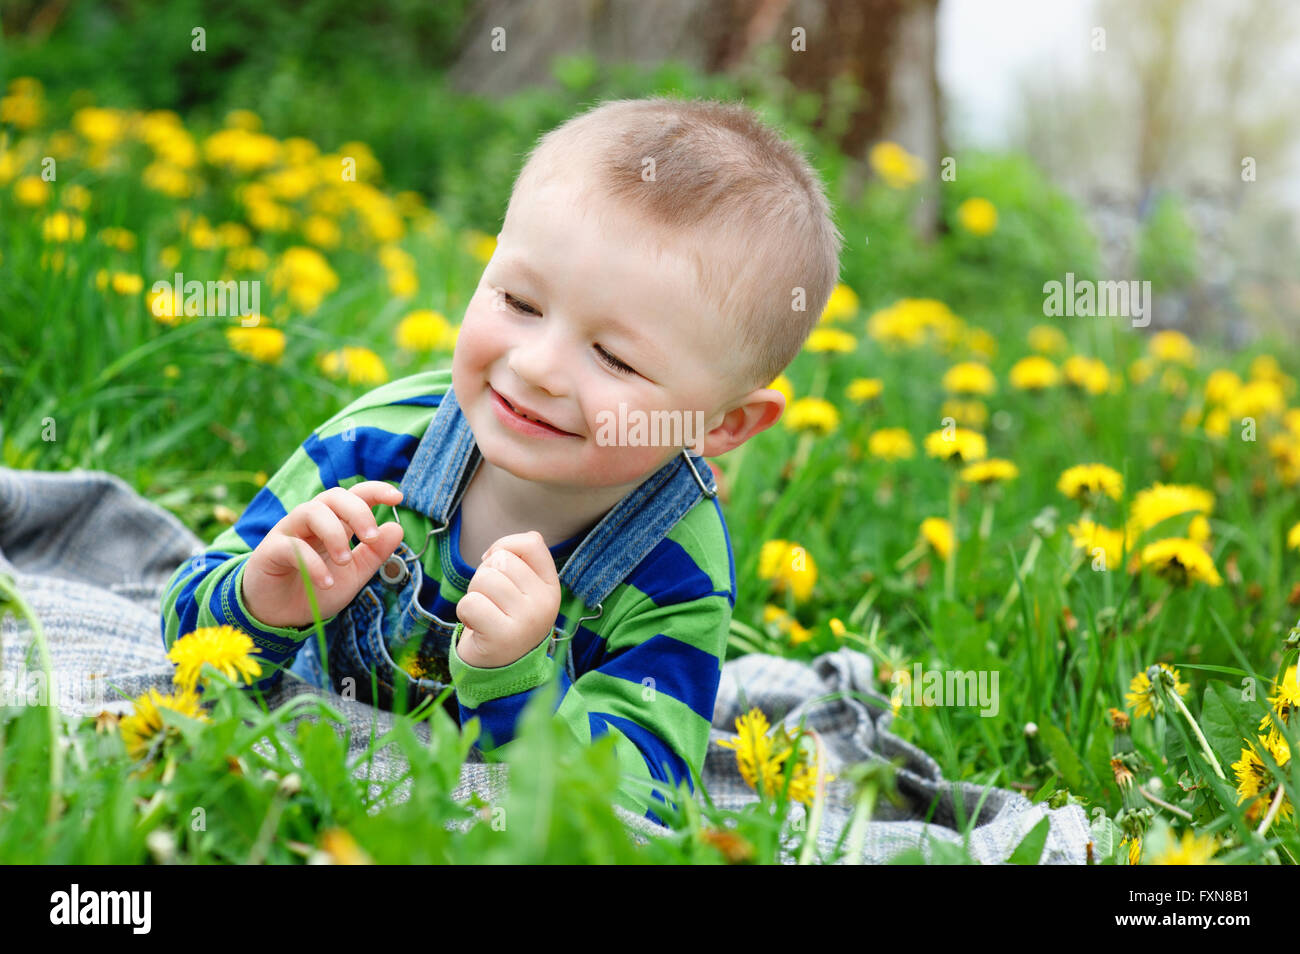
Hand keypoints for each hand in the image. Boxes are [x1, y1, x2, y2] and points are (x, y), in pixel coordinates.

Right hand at [242, 482, 405, 627]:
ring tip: (345, 561)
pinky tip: (325, 582)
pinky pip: (292, 546)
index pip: (354, 496)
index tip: (398, 497)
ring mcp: (288, 532)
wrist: (280, 617)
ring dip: (334, 534)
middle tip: (372, 537)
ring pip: (311, 512)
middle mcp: (311, 521)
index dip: (375, 491)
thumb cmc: (316, 589)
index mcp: (335, 523)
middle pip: (333, 496)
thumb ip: (375, 553)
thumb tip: (397, 528)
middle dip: (357, 511)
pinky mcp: (269, 551)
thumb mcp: (353, 574)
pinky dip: (312, 563)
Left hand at [455, 531, 561, 668]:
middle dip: (485, 575)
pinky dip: (464, 612)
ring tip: (484, 612)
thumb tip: (492, 553)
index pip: (532, 542)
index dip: (506, 546)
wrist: (500, 669)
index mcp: (551, 587)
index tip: (497, 566)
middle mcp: (545, 603)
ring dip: (474, 593)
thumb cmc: (505, 619)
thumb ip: (517, 561)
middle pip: (501, 560)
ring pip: (483, 579)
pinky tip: (476, 625)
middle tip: (491, 600)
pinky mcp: (503, 637)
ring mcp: (527, 621)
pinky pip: (470, 603)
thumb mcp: (522, 590)